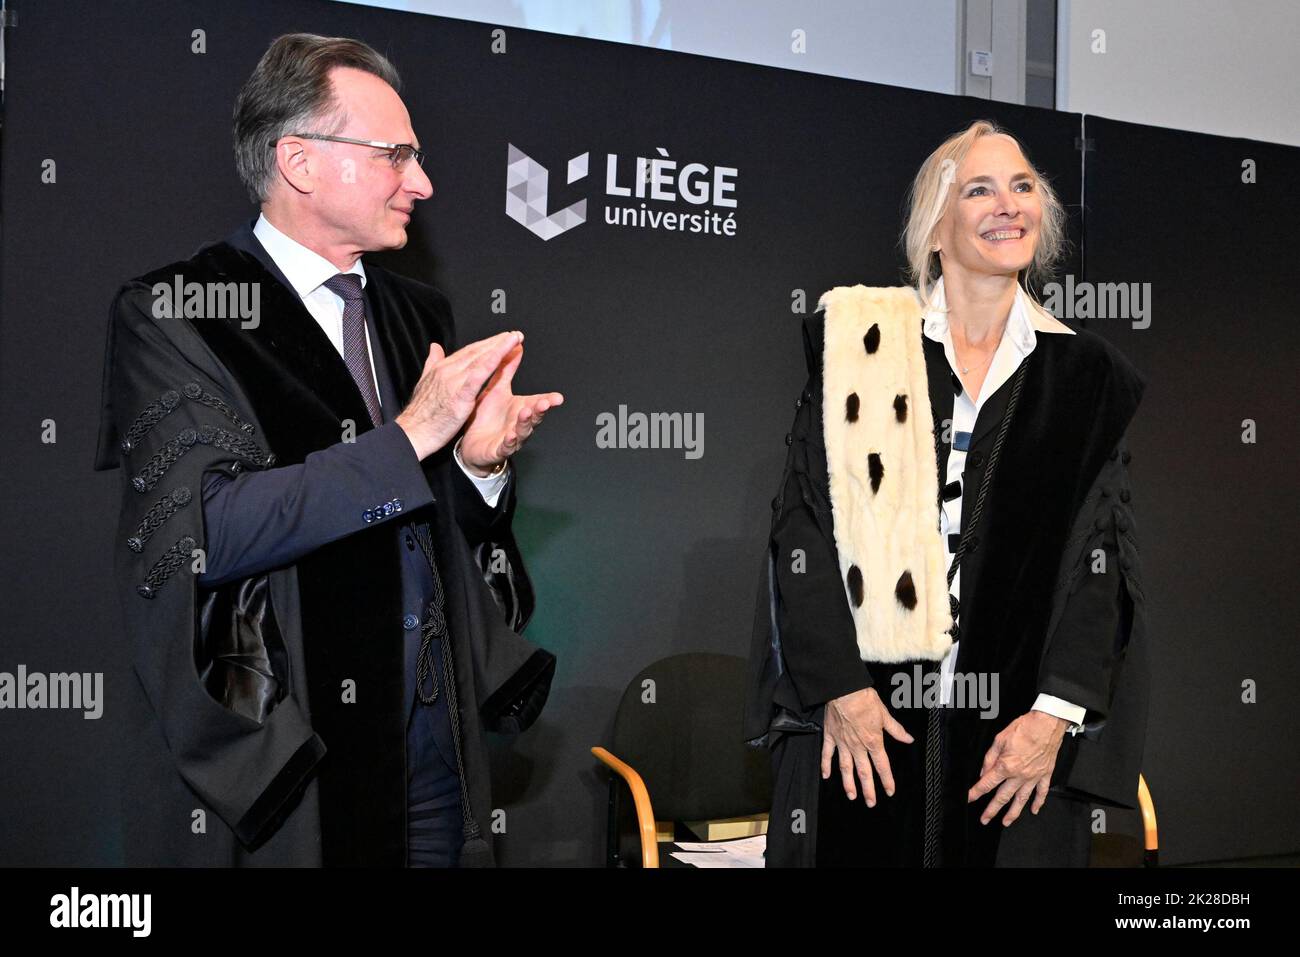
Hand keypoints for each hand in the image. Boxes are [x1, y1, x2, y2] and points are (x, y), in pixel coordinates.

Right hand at [394, 331, 524, 460]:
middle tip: (515, 334)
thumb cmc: (420, 413)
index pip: (469, 351)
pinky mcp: (459, 395)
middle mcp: (448, 370)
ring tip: (514, 339)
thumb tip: (434, 347)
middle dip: (497, 341)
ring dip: (499, 347)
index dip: (487, 343)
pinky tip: (502, 356)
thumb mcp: (425, 383)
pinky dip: (490, 363)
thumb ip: (432, 363)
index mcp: (442, 368)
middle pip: (477, 351)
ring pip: (480, 359)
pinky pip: (478, 376)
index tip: (502, 337)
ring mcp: (453, 381)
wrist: (412, 432)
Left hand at [459, 338, 562, 472]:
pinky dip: (509, 443)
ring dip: (525, 423)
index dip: (548, 400)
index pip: (537, 403)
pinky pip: (506, 447)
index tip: (558, 397)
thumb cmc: (486, 417)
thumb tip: (516, 347)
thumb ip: (507, 370)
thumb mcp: (498, 390)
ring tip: (526, 413)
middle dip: (540, 410)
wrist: (472, 444)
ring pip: (522, 432)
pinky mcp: (498, 450)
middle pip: (534, 417)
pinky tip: (510, 437)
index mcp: (520, 409)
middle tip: (545, 402)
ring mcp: (511, 438)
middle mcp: (519, 424)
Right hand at [820, 686, 913, 806]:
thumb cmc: (864, 700)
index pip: (882, 765)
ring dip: (848, 783)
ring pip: (846, 768)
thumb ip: (896, 729)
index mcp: (873, 741)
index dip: (887, 780)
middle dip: (868, 789)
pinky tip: (826, 776)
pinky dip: (826, 765)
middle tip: (870, 803)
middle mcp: (858, 746)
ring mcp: (843, 743)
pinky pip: (827, 754)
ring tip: (851, 796)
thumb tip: (908, 739)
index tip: (890, 791)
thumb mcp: (885, 714)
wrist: (844, 690)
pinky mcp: (831, 736)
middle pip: (864, 772)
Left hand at [967, 710, 1068, 825]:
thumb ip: (989, 758)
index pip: (987, 783)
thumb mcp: (999, 739)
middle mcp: (1020, 775)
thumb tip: (983, 771)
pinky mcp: (1045, 774)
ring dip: (1013, 813)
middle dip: (992, 810)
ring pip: (1022, 799)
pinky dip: (1038, 802)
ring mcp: (1033, 776)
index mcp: (1006, 765)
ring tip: (1006, 822)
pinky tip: (1034, 810)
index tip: (969, 799)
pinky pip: (1041, 792)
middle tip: (985, 819)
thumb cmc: (1025, 728)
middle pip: (1003, 796)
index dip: (976, 792)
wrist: (1047, 724)